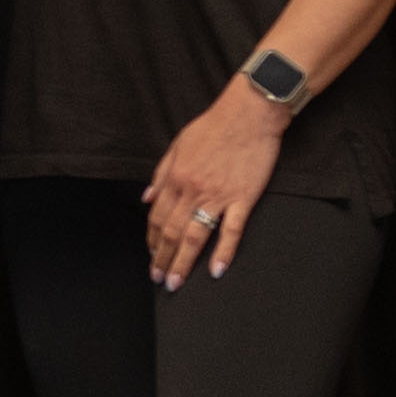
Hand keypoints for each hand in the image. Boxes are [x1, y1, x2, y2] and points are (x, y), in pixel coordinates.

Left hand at [144, 78, 284, 288]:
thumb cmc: (213, 126)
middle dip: (163, 259)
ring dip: (183, 263)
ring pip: (194, 236)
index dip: (152, 240)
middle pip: (172, 232)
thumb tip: (146, 198)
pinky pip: (231, 231)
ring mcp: (218, 196)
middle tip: (159, 279)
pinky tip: (216, 271)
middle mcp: (192, 190)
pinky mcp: (243, 198)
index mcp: (175, 178)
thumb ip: (161, 174)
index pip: (157, 217)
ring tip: (176, 282)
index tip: (152, 256)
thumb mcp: (177, 145)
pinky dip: (223, 252)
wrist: (249, 114)